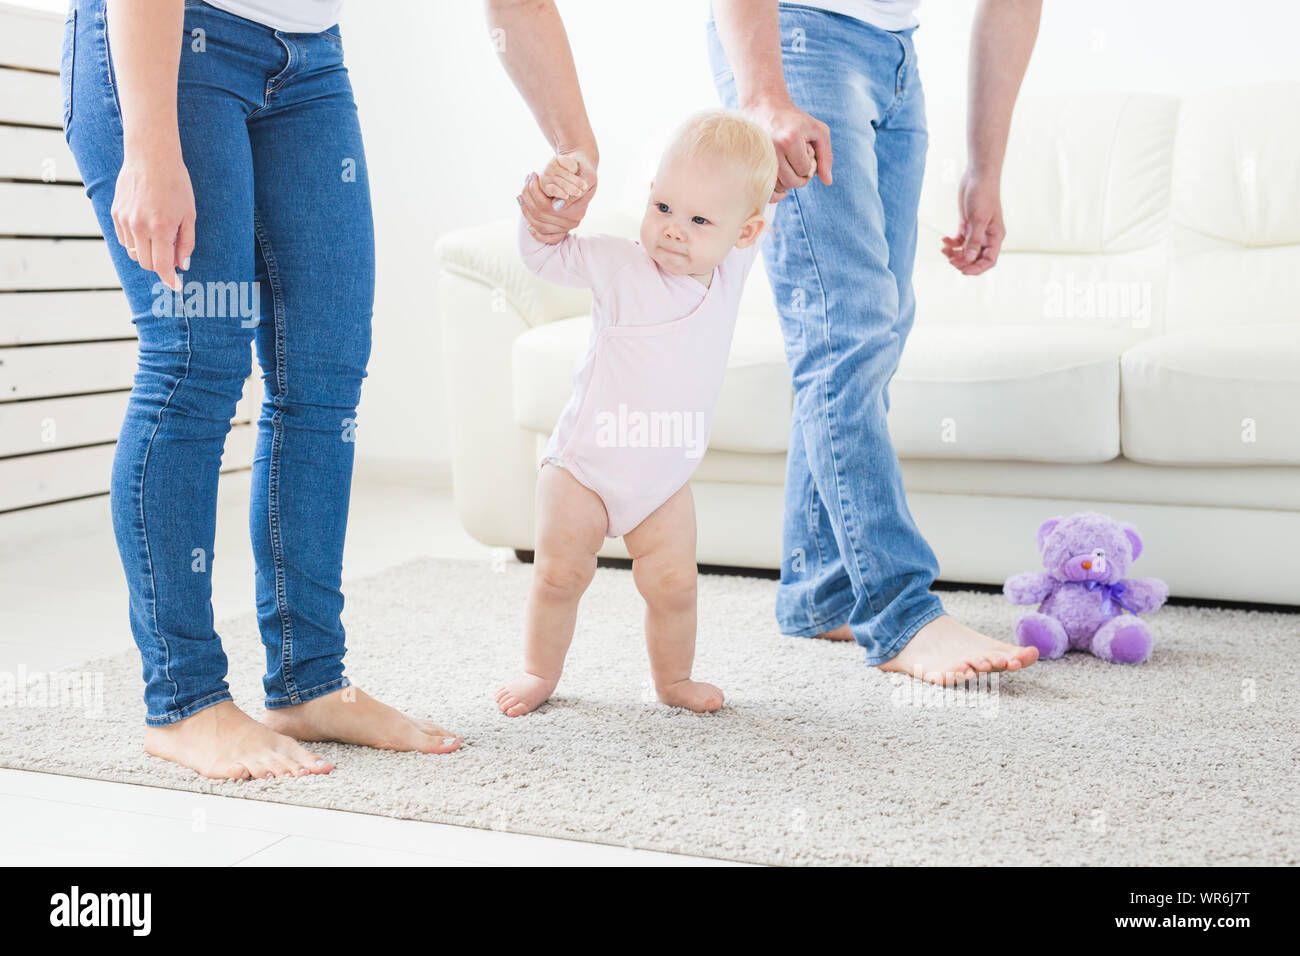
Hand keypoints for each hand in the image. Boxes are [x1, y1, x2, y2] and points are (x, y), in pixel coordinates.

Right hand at [111, 147, 194, 291]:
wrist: (151, 158)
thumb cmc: (176, 184)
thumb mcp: (189, 214)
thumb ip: (186, 242)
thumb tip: (181, 265)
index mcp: (161, 228)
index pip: (161, 266)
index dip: (169, 280)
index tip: (176, 287)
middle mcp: (139, 227)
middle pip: (146, 263)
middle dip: (159, 266)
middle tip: (171, 257)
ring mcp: (124, 220)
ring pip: (134, 253)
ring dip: (147, 253)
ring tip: (159, 237)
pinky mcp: (115, 213)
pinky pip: (124, 239)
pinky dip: (135, 242)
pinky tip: (145, 229)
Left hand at [518, 146, 597, 244]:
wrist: (586, 175)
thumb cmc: (584, 170)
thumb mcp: (583, 174)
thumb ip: (571, 189)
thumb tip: (556, 207)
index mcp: (577, 209)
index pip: (547, 207)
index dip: (534, 192)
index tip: (532, 176)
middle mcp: (573, 221)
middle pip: (540, 214)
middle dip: (528, 196)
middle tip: (527, 178)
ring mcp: (567, 227)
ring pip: (539, 225)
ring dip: (526, 208)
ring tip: (522, 192)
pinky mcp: (562, 231)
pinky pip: (548, 238)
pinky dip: (536, 234)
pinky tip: (528, 224)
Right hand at [742, 93, 831, 201]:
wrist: (765, 106)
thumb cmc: (795, 120)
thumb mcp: (818, 131)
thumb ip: (826, 156)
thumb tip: (828, 182)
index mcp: (790, 139)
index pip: (805, 170)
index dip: (810, 165)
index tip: (806, 153)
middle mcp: (772, 149)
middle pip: (792, 181)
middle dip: (800, 177)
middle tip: (800, 163)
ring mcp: (759, 157)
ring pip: (779, 186)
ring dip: (788, 180)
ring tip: (788, 165)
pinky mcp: (751, 162)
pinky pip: (764, 190)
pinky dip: (775, 194)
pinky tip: (782, 191)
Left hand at [941, 168, 1004, 275]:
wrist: (978, 176)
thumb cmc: (982, 195)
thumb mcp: (978, 219)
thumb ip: (974, 240)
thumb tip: (970, 259)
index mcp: (995, 237)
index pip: (989, 260)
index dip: (977, 269)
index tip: (963, 271)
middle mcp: (987, 236)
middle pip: (975, 258)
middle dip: (962, 261)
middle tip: (949, 260)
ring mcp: (976, 231)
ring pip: (965, 251)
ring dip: (954, 254)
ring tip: (944, 250)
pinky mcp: (967, 224)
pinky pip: (959, 241)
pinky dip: (951, 243)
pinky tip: (943, 240)